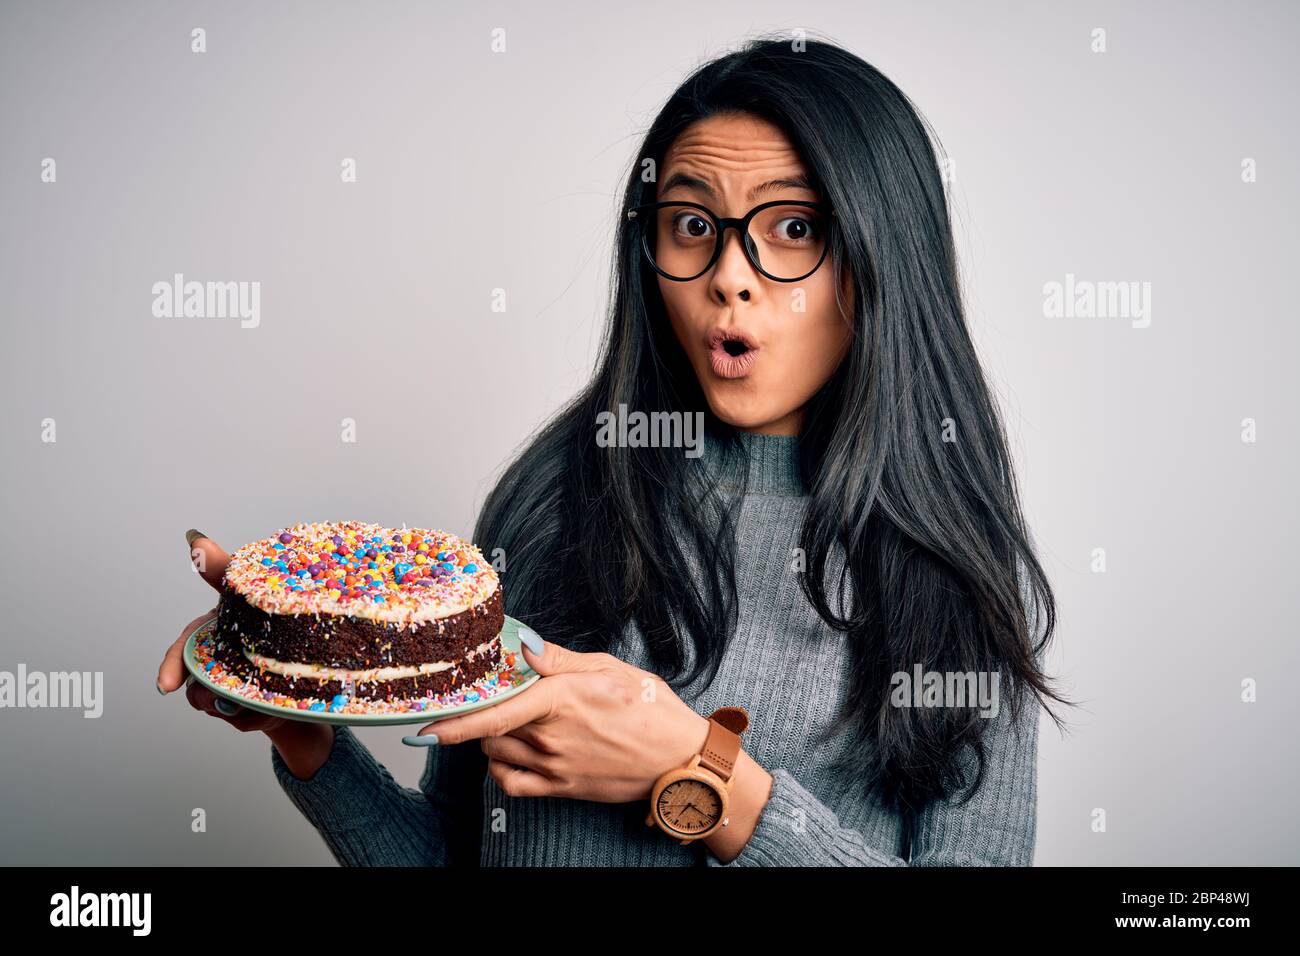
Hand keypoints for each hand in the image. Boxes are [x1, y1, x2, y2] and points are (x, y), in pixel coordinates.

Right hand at [156, 530, 288, 733]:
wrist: (316, 662)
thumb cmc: (276, 619)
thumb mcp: (253, 594)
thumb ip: (224, 571)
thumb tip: (195, 539)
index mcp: (214, 634)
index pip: (184, 650)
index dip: (173, 666)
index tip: (165, 686)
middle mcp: (217, 665)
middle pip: (197, 686)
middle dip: (211, 695)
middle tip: (233, 698)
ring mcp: (233, 691)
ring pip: (221, 707)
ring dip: (245, 705)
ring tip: (270, 695)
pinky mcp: (253, 711)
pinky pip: (248, 720)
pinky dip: (263, 714)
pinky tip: (278, 705)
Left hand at [408, 635, 710, 802]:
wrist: (679, 760)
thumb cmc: (651, 709)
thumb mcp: (611, 669)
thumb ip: (561, 660)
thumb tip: (525, 646)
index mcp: (562, 699)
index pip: (495, 713)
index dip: (455, 720)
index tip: (424, 724)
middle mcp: (552, 736)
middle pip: (490, 729)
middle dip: (478, 715)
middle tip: (479, 700)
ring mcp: (554, 766)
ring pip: (495, 754)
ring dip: (491, 737)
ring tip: (511, 720)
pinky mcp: (560, 788)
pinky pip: (511, 784)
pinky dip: (500, 770)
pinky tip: (508, 754)